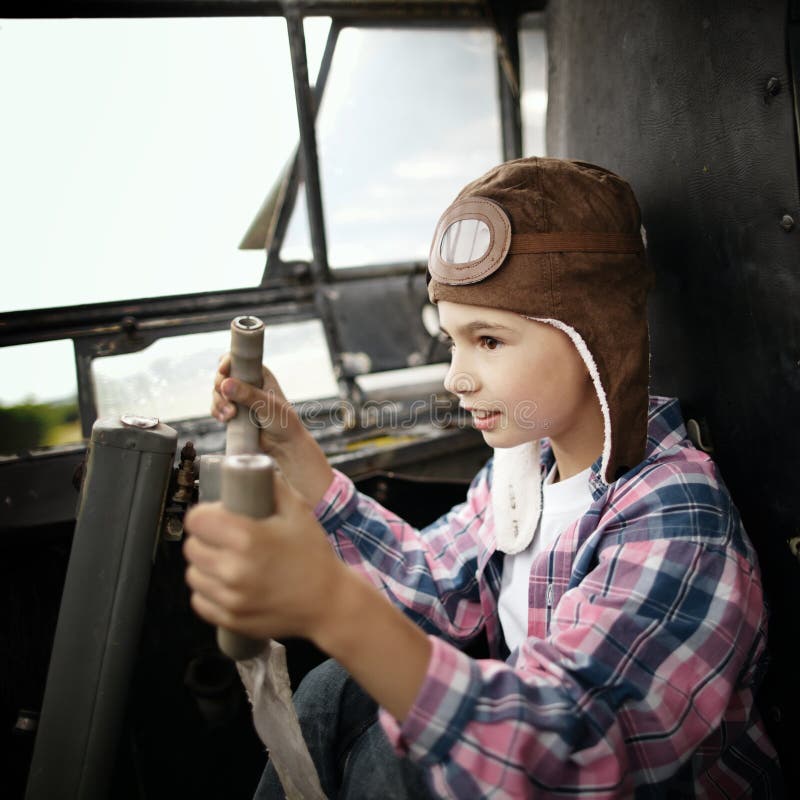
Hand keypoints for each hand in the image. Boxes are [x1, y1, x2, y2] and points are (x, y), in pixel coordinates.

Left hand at [184, 470, 351, 642]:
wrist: (329, 602)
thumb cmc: (314, 555)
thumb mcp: (299, 511)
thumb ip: (272, 485)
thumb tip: (250, 467)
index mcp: (247, 538)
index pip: (196, 520)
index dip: (204, 514)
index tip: (217, 516)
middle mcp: (234, 569)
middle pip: (191, 547)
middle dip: (205, 538)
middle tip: (224, 537)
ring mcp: (231, 598)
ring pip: (193, 574)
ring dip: (205, 565)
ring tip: (226, 560)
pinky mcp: (230, 619)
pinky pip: (200, 601)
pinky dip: (208, 591)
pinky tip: (226, 582)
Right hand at [212, 354, 296, 448]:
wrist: (284, 444)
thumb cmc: (283, 421)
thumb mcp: (267, 405)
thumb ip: (248, 394)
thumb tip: (225, 384)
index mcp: (259, 374)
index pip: (237, 360)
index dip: (226, 363)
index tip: (223, 372)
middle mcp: (247, 383)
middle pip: (222, 376)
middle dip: (220, 388)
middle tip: (228, 400)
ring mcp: (239, 398)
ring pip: (217, 393)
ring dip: (219, 403)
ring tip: (231, 416)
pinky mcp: (233, 412)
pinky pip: (217, 408)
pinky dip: (217, 412)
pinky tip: (225, 420)